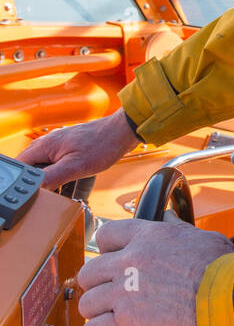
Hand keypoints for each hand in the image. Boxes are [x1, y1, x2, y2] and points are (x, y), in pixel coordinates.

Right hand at [17, 109, 138, 189]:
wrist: (121, 133)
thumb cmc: (103, 145)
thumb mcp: (75, 167)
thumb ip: (51, 177)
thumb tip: (34, 187)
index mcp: (45, 146)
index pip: (20, 166)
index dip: (22, 181)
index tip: (32, 192)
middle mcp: (48, 143)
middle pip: (29, 167)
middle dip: (35, 182)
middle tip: (48, 192)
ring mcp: (57, 144)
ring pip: (42, 165)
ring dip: (47, 178)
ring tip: (61, 187)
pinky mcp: (67, 147)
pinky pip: (54, 163)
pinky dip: (58, 173)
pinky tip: (68, 181)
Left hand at [76, 211, 233, 325]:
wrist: (232, 304)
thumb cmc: (225, 273)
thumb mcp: (202, 238)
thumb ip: (177, 229)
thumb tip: (168, 219)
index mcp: (147, 238)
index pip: (106, 235)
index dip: (107, 251)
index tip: (112, 262)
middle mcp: (130, 262)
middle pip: (89, 272)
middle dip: (98, 285)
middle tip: (112, 297)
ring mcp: (124, 294)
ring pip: (87, 304)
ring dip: (99, 314)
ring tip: (114, 321)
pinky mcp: (126, 325)